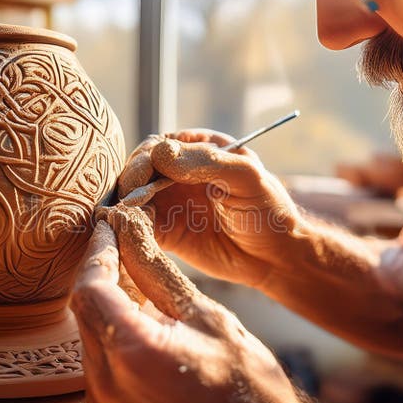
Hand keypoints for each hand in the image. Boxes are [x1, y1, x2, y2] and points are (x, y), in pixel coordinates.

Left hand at [70, 207, 348, 402]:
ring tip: (137, 276)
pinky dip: (113, 328)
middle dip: (101, 270)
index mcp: (131, 350)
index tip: (110, 223)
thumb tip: (133, 232)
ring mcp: (105, 400)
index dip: (98, 248)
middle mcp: (105, 378)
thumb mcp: (209, 318)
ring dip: (107, 299)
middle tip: (124, 241)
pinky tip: (142, 317)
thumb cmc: (249, 390)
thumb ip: (160, 274)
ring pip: (88, 330)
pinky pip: (98, 356)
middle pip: (84, 306)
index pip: (91, 284)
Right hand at [118, 129, 303, 287]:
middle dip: (132, 180)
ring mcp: (170, 202)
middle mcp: (179, 172)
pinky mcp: (166, 232)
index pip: (160, 145)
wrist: (275, 258)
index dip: (147, 157)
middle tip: (131, 197)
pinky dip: (130, 226)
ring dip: (126, 204)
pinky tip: (131, 231)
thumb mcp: (245, 178)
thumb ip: (206, 162)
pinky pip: (139, 225)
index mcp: (199, 149)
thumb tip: (160, 152)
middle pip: (140, 168)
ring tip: (127, 215)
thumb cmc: (268, 210)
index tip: (144, 173)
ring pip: (134, 196)